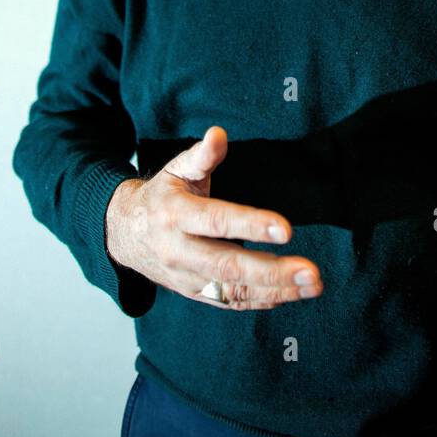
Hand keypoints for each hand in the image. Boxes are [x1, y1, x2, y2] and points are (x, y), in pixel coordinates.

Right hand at [104, 126, 322, 309]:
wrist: (124, 234)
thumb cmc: (160, 197)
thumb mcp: (176, 169)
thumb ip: (202, 155)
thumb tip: (219, 133)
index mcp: (174, 214)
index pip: (217, 221)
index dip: (251, 225)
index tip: (285, 229)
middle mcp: (179, 251)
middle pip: (228, 265)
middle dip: (272, 270)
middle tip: (310, 271)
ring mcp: (187, 278)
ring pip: (234, 290)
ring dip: (277, 290)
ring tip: (312, 285)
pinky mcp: (195, 293)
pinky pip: (231, 302)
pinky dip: (262, 301)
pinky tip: (290, 294)